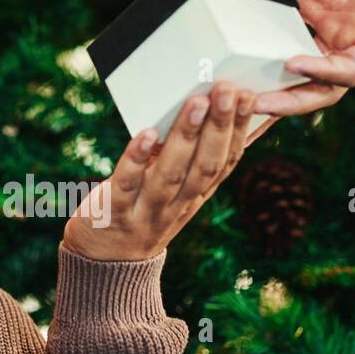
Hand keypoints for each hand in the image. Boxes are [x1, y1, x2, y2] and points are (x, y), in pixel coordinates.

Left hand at [62, 82, 254, 261]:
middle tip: (227, 89)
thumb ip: (198, 159)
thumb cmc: (143, 211)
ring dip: (186, 137)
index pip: (225, 161)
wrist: (105, 264)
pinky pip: (126, 185)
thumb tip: (226, 119)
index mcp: (196, 195)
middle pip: (204, 166)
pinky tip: (146, 135)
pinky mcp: (113, 214)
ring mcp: (146, 211)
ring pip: (171, 174)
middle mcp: (177, 205)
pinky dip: (136, 160)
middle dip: (218, 126)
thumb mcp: (178, 192)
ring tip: (196, 103)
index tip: (250, 95)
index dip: (240, 130)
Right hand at [240, 0, 354, 109]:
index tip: (219, 82)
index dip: (252, 70)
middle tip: (230, 109)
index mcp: (309, 11)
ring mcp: (354, 41)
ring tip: (256, 103)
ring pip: (320, 88)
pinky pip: (347, 72)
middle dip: (265, 100)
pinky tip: (293, 65)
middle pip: (294, 80)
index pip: (275, 51)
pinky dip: (320, 73)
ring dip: (289, 101)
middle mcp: (330, 32)